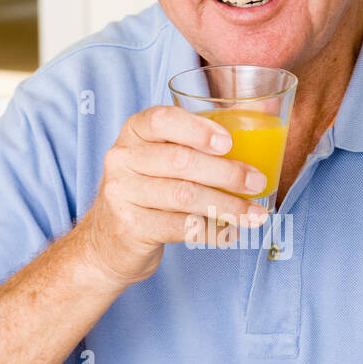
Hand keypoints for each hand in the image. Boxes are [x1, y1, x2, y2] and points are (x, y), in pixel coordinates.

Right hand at [82, 104, 269, 286]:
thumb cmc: (147, 193)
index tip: (229, 143)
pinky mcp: (130, 227)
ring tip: (255, 214)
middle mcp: (123, 159)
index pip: (163, 120)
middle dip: (227, 172)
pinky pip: (181, 227)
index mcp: (134, 132)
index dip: (198, 130)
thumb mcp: (157, 160)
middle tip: (257, 182)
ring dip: (228, 205)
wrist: (105, 243)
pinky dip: (212, 231)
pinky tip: (230, 233)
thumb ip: (193, 145)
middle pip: (181, 161)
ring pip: (185, 196)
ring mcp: (123, 194)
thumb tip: (257, 134)